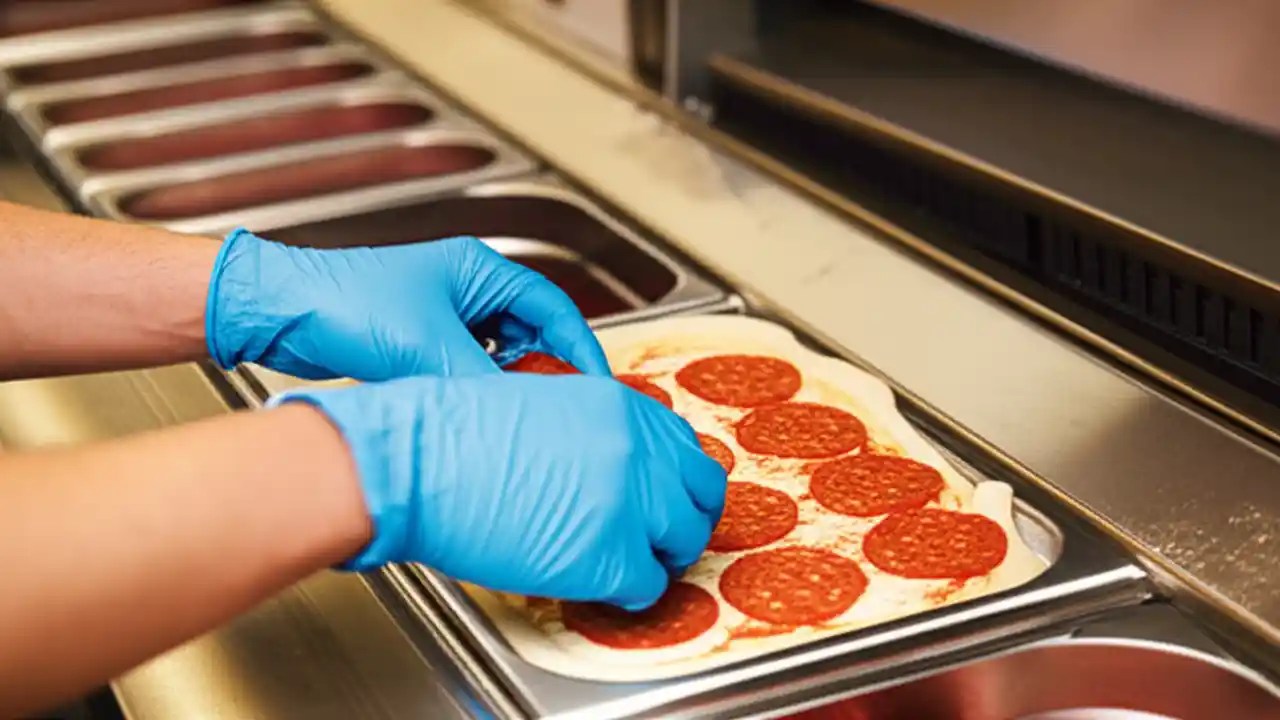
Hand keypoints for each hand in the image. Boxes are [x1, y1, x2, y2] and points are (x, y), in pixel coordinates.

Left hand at [205, 229, 609, 379]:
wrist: (280, 311)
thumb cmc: (343, 302)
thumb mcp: (428, 347)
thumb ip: (481, 381)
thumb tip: (517, 414)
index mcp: (479, 271)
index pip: (554, 306)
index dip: (579, 346)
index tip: (595, 381)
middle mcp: (465, 289)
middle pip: (530, 332)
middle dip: (545, 368)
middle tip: (558, 405)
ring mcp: (441, 315)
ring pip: (497, 355)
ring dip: (506, 383)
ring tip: (515, 412)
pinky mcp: (417, 341)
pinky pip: (466, 369)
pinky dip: (476, 390)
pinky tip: (472, 412)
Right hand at [276, 373, 726, 609]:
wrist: (418, 462)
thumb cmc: (451, 436)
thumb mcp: (540, 405)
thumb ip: (591, 429)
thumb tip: (609, 466)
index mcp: (620, 407)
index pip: (685, 444)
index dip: (678, 477)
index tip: (667, 495)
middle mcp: (638, 449)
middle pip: (702, 491)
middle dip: (686, 517)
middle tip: (661, 537)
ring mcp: (630, 503)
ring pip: (684, 541)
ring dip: (660, 555)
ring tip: (625, 562)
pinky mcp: (610, 555)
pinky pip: (646, 585)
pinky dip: (628, 591)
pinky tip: (596, 582)